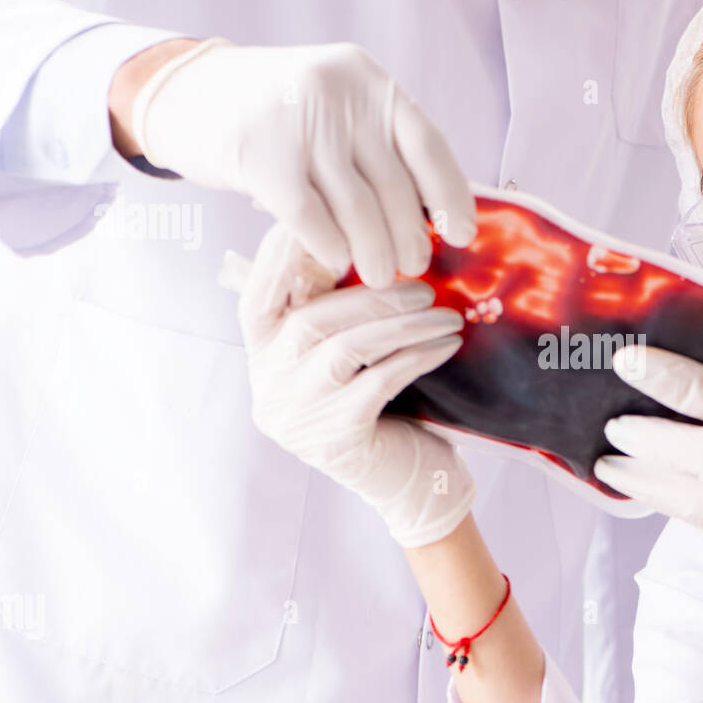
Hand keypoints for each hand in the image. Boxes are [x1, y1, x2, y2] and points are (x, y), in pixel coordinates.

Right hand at [123, 39, 476, 283]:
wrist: (188, 92)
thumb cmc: (280, 114)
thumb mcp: (337, 107)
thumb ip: (379, 144)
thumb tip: (435, 213)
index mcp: (369, 80)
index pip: (428, 145)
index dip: (450, 196)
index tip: (462, 235)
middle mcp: (339, 93)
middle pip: (394, 185)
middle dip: (410, 235)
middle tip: (414, 266)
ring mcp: (298, 122)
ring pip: (356, 209)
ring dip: (374, 253)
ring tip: (379, 276)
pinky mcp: (260, 156)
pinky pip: (311, 219)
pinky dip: (330, 248)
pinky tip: (337, 262)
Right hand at [240, 224, 474, 547]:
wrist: (411, 483)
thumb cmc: (385, 405)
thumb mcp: (353, 350)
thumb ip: (342, 307)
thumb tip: (367, 234)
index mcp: (262, 353)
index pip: (257, 296)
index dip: (283, 256)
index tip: (329, 219)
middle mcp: (267, 384)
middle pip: (310, 320)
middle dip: (372, 295)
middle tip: (425, 285)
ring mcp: (296, 414)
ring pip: (344, 349)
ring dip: (401, 324)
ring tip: (446, 314)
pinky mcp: (335, 438)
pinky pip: (377, 382)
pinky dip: (416, 357)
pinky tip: (446, 344)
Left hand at [593, 347, 702, 631]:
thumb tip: (701, 405)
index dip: (663, 375)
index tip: (628, 361)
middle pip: (681, 448)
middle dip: (638, 437)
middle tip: (608, 422)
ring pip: (674, 491)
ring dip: (636, 476)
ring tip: (608, 462)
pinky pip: (688, 516)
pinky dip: (660, 499)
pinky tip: (643, 489)